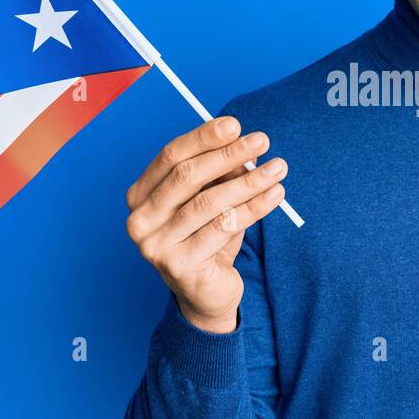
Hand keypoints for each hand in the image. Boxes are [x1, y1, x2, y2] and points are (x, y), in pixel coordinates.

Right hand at [125, 116, 285, 332]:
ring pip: (208, 202)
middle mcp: (140, 219)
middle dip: (228, 154)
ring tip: (278, 168)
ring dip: (248, 181)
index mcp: (140, 195)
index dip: (203, 138)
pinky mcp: (179, 265)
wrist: (207, 293)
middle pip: (186, 176)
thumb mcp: (213, 199)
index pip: (170, 156)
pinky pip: (223, 228)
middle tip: (262, 140)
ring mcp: (156, 245)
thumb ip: (222, 173)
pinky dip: (253, 208)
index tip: (235, 125)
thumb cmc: (207, 238)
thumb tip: (246, 145)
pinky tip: (275, 196)